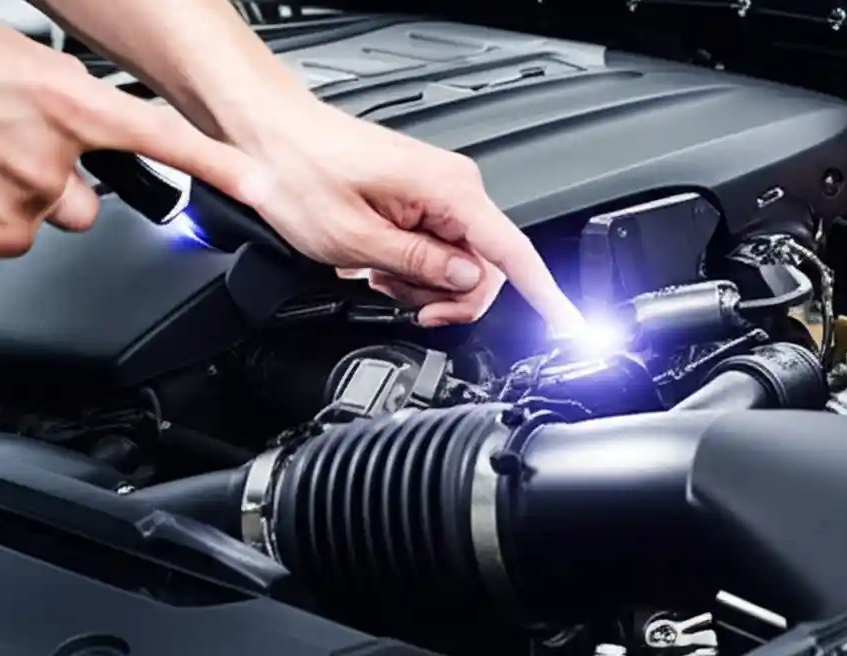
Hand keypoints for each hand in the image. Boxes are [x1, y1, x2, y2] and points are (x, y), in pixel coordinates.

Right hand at [0, 14, 256, 257]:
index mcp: (69, 104)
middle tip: (12, 146)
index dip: (219, 167)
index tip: (261, 186)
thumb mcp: (24, 61)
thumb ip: (76, 99)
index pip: (163, 140)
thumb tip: (103, 121)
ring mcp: (22, 202)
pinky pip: (15, 236)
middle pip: (92, 199)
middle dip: (63, 180)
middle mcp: (53, 158)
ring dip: (27, 198)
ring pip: (54, 218)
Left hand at [225, 96, 583, 329]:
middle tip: (404, 303)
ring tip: (378, 274)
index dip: (547, 296)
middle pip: (486, 270)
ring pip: (460, 266)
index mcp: (448, 191)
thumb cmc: (304, 171)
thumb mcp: (356, 237)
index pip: (513, 253)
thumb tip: (468, 283)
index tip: (571, 326)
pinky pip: (440, 250)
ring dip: (423, 285)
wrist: (275, 138)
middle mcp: (454, 188)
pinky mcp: (425, 201)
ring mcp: (441, 194)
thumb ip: (419, 266)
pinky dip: (414, 270)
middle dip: (450, 299)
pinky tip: (380, 264)